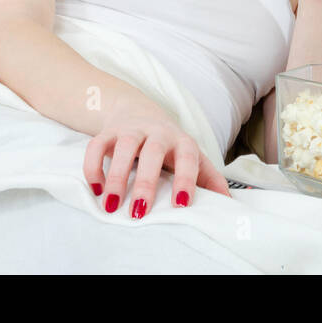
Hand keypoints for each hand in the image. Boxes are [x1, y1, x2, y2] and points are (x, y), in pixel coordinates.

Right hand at [84, 105, 231, 217]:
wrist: (138, 110)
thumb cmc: (169, 145)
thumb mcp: (192, 157)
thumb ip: (208, 179)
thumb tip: (228, 204)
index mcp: (182, 141)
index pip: (188, 158)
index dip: (186, 180)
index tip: (181, 205)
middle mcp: (158, 132)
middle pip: (153, 152)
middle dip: (146, 182)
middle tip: (139, 212)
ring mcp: (132, 129)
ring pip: (124, 147)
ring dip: (117, 177)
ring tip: (111, 206)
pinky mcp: (109, 131)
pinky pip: (97, 145)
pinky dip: (93, 166)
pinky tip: (96, 189)